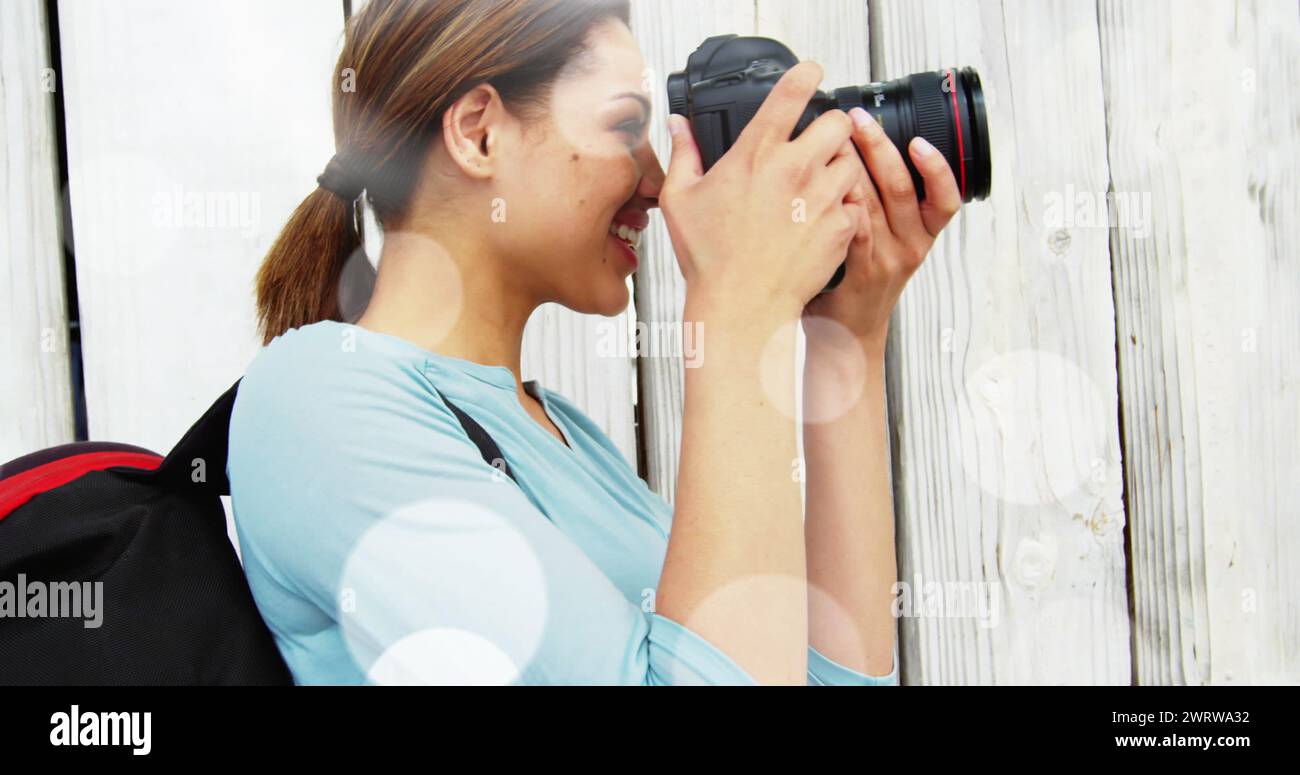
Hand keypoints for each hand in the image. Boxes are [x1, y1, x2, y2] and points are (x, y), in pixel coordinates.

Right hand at [660, 62, 864, 320]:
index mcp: (756, 154)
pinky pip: (857, 204)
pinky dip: (846, 209)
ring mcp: (822, 198)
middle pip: (838, 122)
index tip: (811, 74)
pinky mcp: (841, 227)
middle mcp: (794, 169)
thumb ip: (683, 155)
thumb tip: (678, 126)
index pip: (793, 92)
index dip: (807, 74)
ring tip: (822, 186)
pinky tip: (824, 220)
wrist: (741, 307)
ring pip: (853, 162)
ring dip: (841, 169)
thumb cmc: (710, 259)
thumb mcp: (680, 200)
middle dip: (832, 128)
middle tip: (820, 145)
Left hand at [803, 106, 962, 352]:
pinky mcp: (861, 272)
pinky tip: (830, 185)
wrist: (846, 336)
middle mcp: (911, 246)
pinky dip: (844, 204)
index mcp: (922, 235)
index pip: (946, 198)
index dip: (937, 167)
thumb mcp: (884, 244)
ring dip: (856, 167)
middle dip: (881, 148)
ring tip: (838, 139)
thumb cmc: (859, 283)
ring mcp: (887, 260)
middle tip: (860, 118)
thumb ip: (880, 206)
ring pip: (877, 205)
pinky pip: (855, 231)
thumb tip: (862, 152)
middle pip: (904, 189)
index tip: (919, 138)